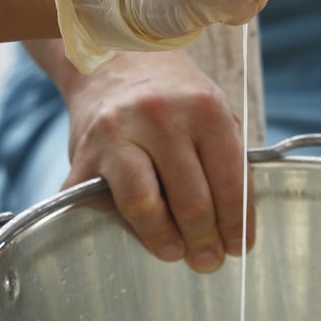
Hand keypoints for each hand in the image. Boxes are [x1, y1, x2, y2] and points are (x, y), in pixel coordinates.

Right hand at [60, 51, 251, 272]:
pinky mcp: (82, 156)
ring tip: (175, 251)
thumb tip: (233, 227)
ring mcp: (116, 136)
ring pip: (143, 206)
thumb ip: (227, 161)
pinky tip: (137, 233)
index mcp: (204, 109)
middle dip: (204, 240)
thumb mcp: (213, 113)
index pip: (228, 182)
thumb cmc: (174, 96)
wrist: (115, 60)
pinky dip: (121, 226)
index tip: (238, 247)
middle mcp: (159, 118)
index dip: (236, 224)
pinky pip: (102, 206)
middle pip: (190, 201)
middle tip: (209, 260)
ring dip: (164, 240)